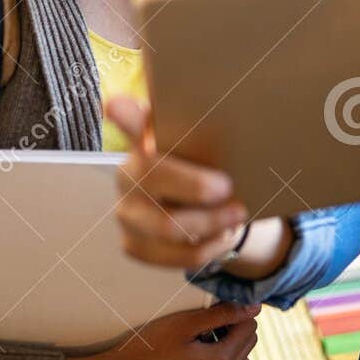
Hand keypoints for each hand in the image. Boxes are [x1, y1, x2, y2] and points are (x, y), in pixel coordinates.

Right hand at [65, 302, 258, 359]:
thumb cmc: (147, 346)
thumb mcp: (184, 323)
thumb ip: (222, 314)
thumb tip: (253, 307)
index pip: (249, 330)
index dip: (239, 313)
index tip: (220, 305)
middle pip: (247, 348)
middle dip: (236, 329)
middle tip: (211, 317)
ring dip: (230, 348)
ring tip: (205, 335)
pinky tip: (194, 353)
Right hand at [109, 95, 249, 269]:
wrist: (196, 207)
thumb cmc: (203, 166)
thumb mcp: (206, 147)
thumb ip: (209, 133)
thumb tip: (243, 115)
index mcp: (143, 140)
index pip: (129, 121)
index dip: (122, 114)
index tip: (116, 104)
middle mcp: (127, 174)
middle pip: (154, 177)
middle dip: (197, 187)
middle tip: (229, 188)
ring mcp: (125, 212)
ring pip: (167, 226)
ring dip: (211, 224)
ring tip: (237, 216)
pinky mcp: (133, 244)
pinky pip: (173, 256)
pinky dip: (207, 249)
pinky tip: (223, 237)